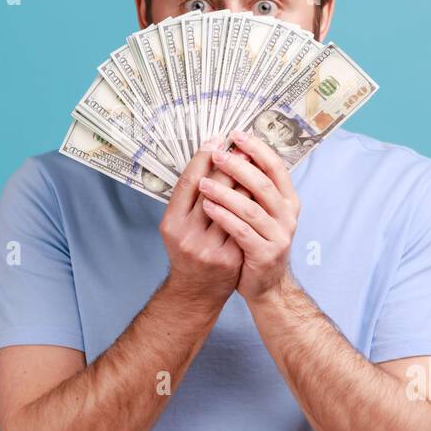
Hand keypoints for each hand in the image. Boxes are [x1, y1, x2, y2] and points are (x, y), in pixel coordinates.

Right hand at [158, 138, 243, 304]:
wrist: (196, 291)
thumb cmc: (187, 251)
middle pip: (212, 189)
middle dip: (229, 164)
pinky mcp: (230, 258)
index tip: (215, 139)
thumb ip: (189, 199)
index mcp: (172, 223)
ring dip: (244, 181)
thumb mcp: (177, 225)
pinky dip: (252, 204)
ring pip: (233, 205)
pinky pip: (245, 223)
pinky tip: (259, 189)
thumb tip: (207, 159)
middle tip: (240, 145)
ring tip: (252, 162)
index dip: (202, 158)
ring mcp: (210, 248)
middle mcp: (188, 235)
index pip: (188, 182)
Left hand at [197, 129, 300, 302]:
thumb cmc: (258, 242)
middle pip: (263, 184)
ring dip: (225, 192)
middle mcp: (287, 215)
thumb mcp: (263, 212)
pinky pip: (241, 231)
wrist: (266, 284)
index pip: (275, 166)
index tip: (235, 135)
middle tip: (216, 154)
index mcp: (288, 199)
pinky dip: (224, 217)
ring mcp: (278, 236)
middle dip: (238, 167)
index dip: (256, 149)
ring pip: (250, 208)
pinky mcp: (265, 254)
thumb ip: (254, 187)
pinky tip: (208, 207)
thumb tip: (235, 151)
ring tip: (203, 183)